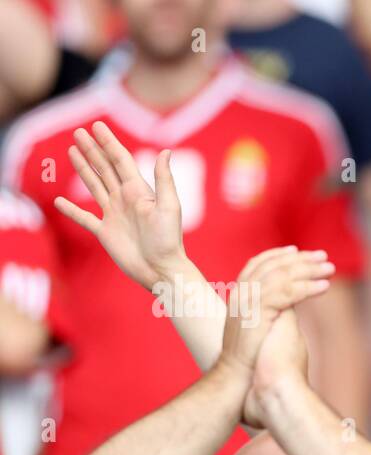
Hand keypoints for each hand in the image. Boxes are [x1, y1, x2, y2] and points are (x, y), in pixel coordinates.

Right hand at [53, 121, 186, 290]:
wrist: (162, 270)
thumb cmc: (169, 240)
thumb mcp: (169, 206)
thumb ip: (164, 179)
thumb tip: (165, 150)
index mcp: (139, 191)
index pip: (120, 160)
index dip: (108, 143)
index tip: (97, 126)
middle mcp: (125, 200)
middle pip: (105, 168)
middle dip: (92, 150)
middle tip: (78, 132)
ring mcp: (114, 215)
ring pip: (94, 186)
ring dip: (83, 169)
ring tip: (72, 152)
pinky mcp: (105, 233)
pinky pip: (84, 219)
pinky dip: (71, 211)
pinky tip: (59, 202)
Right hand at [220, 247, 331, 426]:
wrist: (238, 384)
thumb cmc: (252, 364)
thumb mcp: (261, 330)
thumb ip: (273, 315)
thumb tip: (289, 310)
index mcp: (239, 297)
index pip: (257, 265)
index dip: (278, 256)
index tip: (299, 252)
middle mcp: (240, 296)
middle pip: (271, 265)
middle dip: (299, 259)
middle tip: (322, 256)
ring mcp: (246, 303)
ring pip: (280, 275)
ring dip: (307, 270)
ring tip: (329, 269)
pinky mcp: (255, 314)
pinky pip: (285, 293)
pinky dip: (307, 288)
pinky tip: (325, 287)